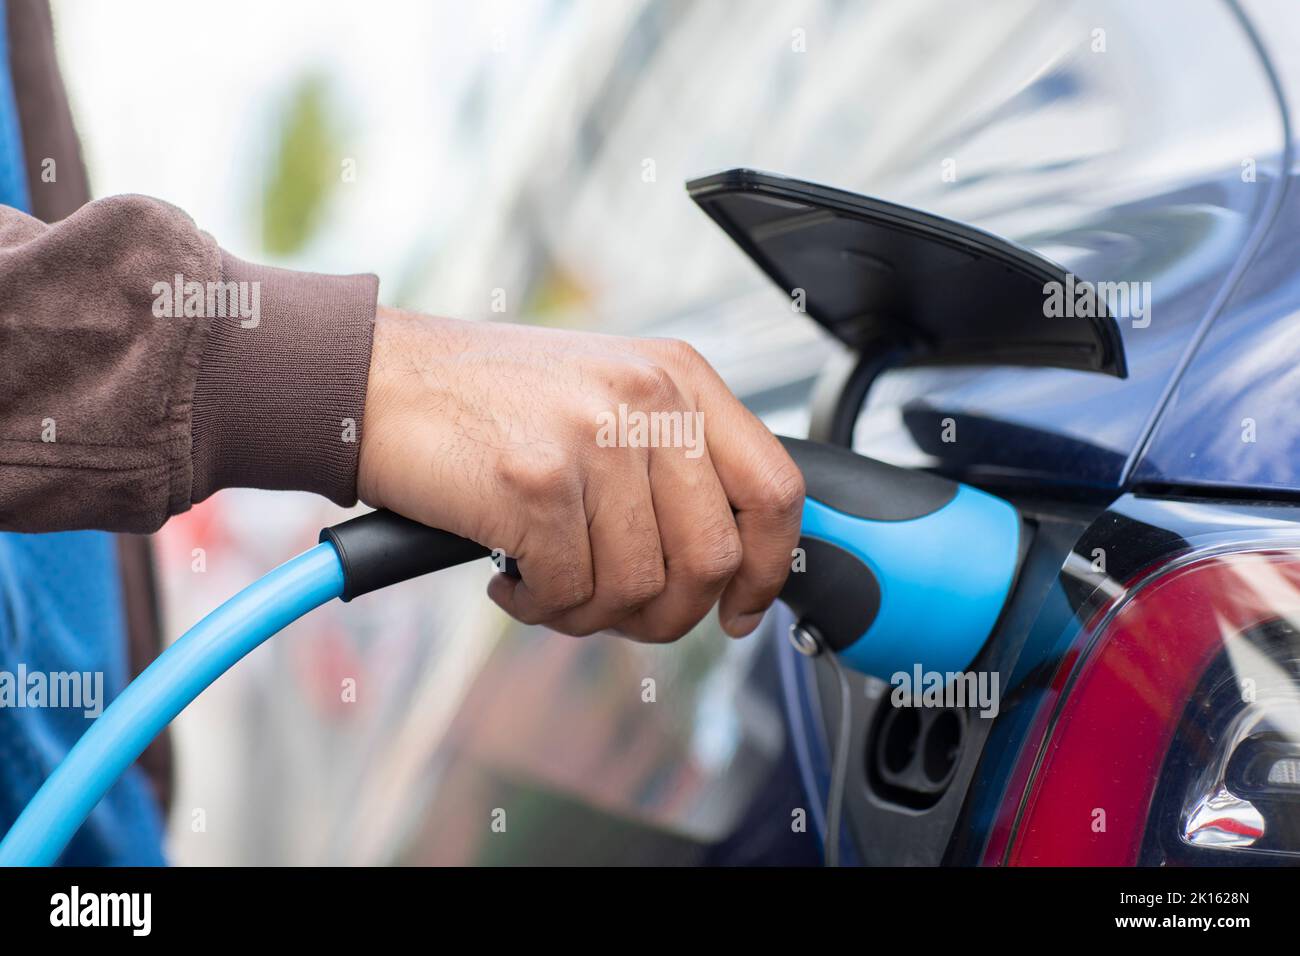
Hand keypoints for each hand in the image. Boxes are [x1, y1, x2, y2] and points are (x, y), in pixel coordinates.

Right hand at [357, 307, 804, 641]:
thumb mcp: (607, 398)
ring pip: (639, 589)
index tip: (740, 608)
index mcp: (679, 378)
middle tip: (616, 609)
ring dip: (591, 612)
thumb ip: (672, 462)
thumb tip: (726, 561)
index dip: (770, 568)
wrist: (378, 380)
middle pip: (713, 559)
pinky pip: (570, 594)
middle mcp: (649, 400)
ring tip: (549, 582)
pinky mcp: (538, 485)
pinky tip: (512, 577)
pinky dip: (539, 607)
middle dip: (667, 613)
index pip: (776, 489)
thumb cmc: (488, 400)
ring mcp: (594, 439)